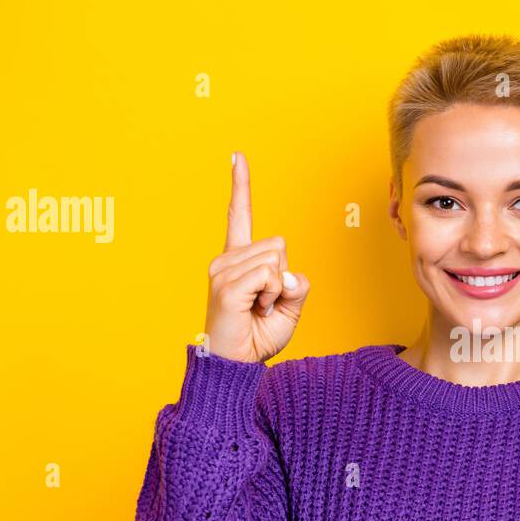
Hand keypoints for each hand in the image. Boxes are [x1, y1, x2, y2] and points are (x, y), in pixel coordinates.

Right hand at [204, 152, 309, 362]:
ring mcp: (223, 271)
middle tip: (265, 303)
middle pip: (279, 244)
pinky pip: (269, 276)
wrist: (236, 364)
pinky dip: (272, 296)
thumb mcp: (290, 307)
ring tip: (258, 308)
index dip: (241, 186)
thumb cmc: (258, 336)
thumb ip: (296, 283)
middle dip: (283, 276)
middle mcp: (226, 260)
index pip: (240, 216)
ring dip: (277, 290)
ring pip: (276, 260)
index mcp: (239, 260)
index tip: (237, 156)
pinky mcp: (226, 286)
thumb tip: (287, 272)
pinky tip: (256, 310)